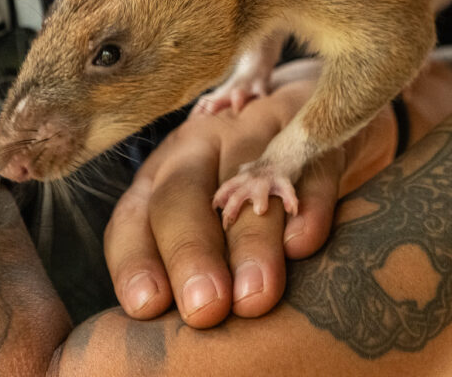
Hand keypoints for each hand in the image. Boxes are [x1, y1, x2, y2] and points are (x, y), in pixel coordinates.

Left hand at [103, 62, 398, 327]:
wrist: (317, 110)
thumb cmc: (251, 185)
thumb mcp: (209, 212)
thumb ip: (192, 262)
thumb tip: (182, 342)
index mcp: (164, 172)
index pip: (135, 217)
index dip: (136, 261)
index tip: (148, 306)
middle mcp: (200, 144)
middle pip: (181, 194)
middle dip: (191, 255)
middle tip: (206, 310)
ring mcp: (256, 127)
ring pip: (246, 175)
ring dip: (249, 240)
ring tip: (256, 295)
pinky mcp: (312, 125)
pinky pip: (309, 163)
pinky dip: (307, 204)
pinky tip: (304, 244)